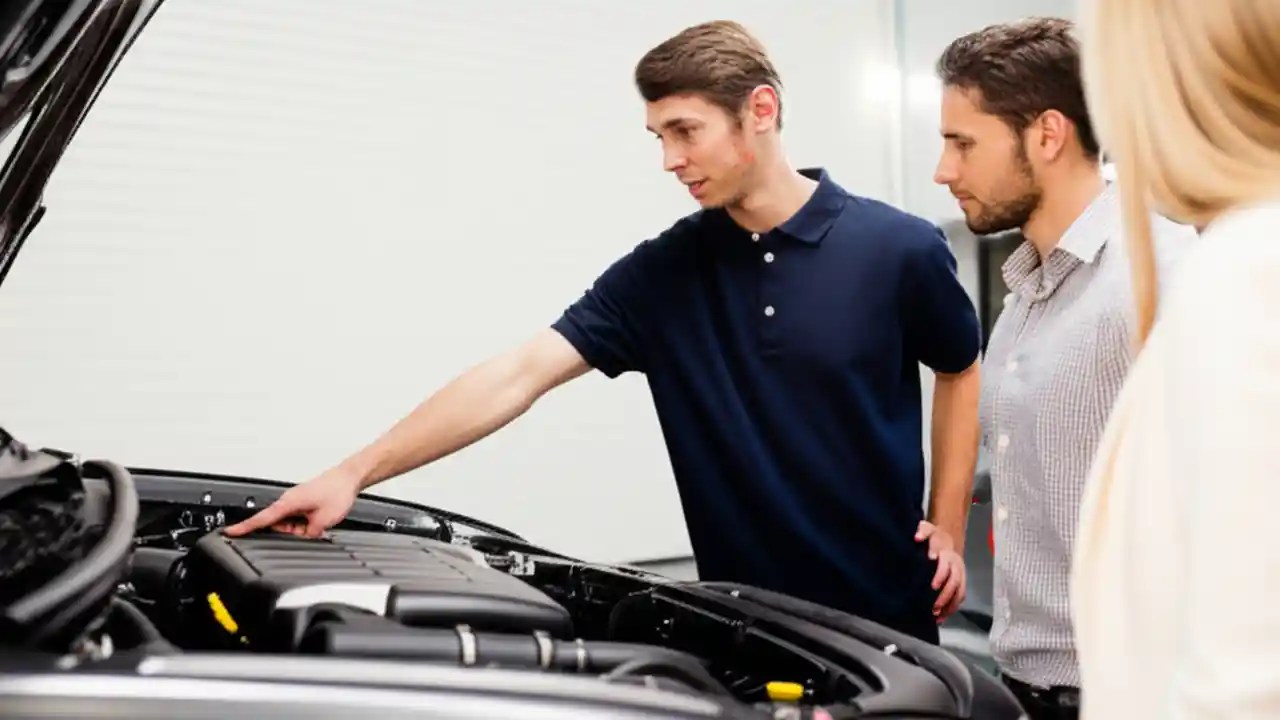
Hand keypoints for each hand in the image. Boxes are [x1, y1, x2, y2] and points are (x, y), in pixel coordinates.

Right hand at [222, 466, 361, 538]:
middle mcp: (288, 500)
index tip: (229, 532)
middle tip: (310, 527)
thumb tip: (304, 536)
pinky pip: (299, 516)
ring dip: (302, 527)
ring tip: (319, 519)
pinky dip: (307, 521)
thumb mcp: (323, 521)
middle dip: (291, 531)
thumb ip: (308, 534)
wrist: (349, 478)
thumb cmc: (337, 492)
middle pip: (278, 524)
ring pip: (290, 522)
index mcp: (287, 503)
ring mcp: (296, 499)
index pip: (261, 519)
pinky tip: (320, 517)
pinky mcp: (303, 499)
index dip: (244, 527)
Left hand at [915, 520, 966, 623]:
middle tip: (934, 606)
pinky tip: (941, 618)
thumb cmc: (932, 537)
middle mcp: (956, 565)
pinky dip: (951, 609)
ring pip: (959, 592)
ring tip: (937, 615)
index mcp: (947, 553)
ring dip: (949, 605)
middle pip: (954, 581)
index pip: (946, 565)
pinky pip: (959, 598)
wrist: (945, 540)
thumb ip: (922, 531)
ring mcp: (960, 575)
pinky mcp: (960, 583)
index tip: (933, 586)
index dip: (940, 574)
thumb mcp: (927, 529)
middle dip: (945, 595)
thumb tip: (916, 537)